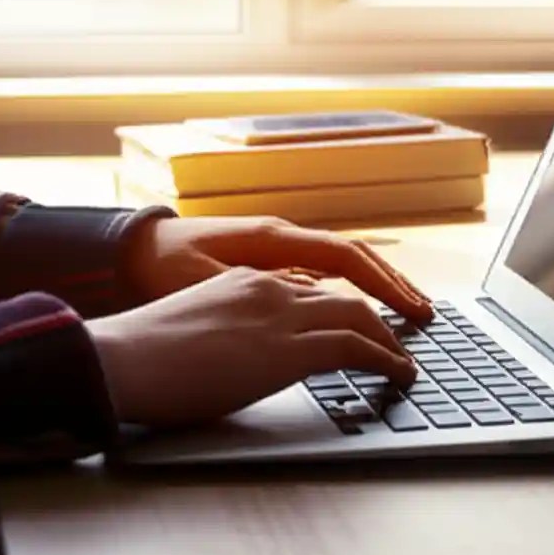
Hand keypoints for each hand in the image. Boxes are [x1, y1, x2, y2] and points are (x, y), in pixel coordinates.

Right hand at [87, 266, 417, 426]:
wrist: (119, 361)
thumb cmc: (141, 358)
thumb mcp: (195, 329)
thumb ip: (228, 332)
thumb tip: (244, 359)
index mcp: (243, 281)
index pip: (308, 289)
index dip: (339, 310)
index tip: (357, 326)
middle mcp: (268, 287)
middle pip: (342, 297)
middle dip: (378, 318)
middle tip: (397, 339)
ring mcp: (280, 314)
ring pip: (357, 316)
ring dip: (388, 340)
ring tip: (404, 362)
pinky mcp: (288, 348)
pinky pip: (355, 347)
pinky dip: (385, 359)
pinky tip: (399, 373)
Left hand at [123, 216, 431, 322]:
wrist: (127, 252)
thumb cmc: (161, 268)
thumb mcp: (204, 280)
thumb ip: (257, 286)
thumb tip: (308, 295)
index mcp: (273, 240)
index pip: (345, 257)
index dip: (383, 284)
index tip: (410, 311)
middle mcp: (283, 240)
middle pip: (354, 258)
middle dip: (394, 284)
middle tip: (426, 314)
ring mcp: (278, 251)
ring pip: (341, 266)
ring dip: (377, 286)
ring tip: (407, 312)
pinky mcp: (269, 265)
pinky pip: (322, 275)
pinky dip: (350, 290)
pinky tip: (361, 311)